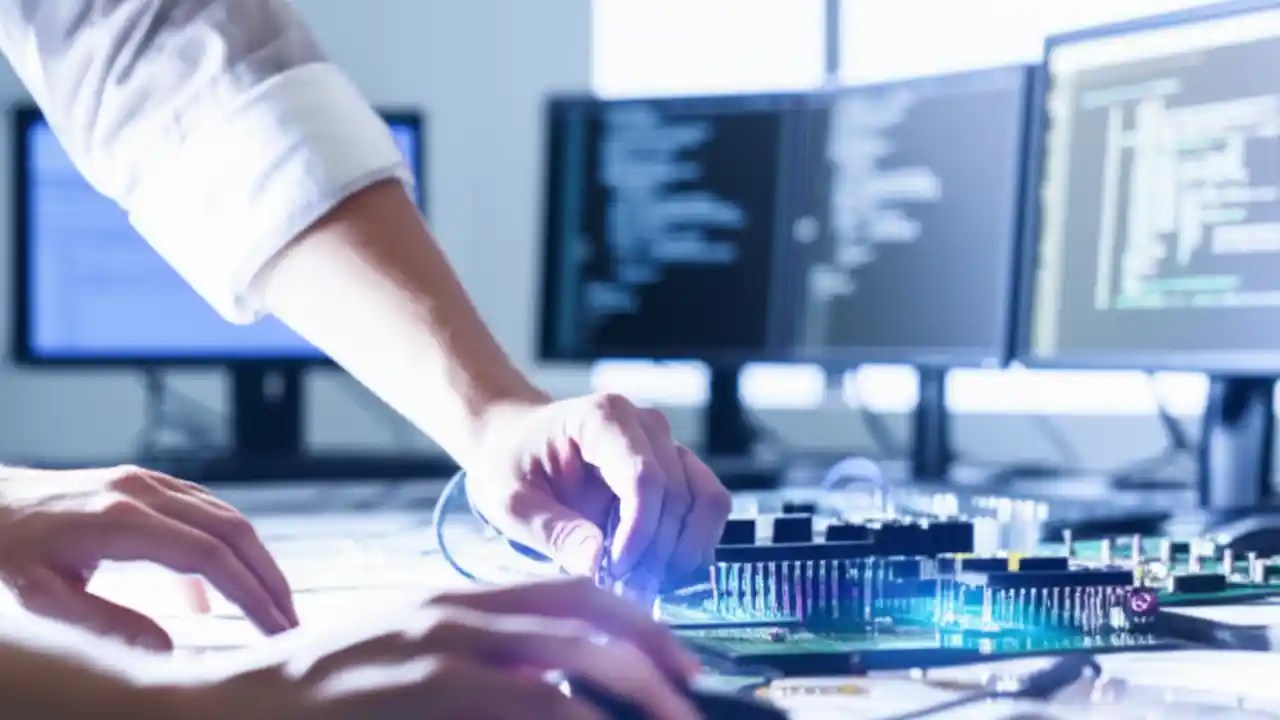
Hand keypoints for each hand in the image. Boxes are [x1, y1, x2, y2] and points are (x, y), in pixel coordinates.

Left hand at [0, 465, 296, 649]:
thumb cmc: (1, 550)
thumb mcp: (39, 597)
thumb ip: (104, 623)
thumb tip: (164, 651)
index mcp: (120, 518)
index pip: (209, 555)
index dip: (249, 592)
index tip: (275, 627)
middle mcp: (141, 490)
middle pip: (231, 529)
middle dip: (267, 577)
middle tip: (291, 619)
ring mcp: (145, 481)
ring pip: (224, 515)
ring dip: (254, 559)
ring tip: (272, 602)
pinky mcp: (142, 483)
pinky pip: (202, 510)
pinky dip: (224, 546)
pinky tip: (217, 589)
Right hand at [188, 578, 701, 719]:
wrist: (237, 704)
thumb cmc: (326, 688)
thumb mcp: (412, 653)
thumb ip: (481, 659)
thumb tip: (552, 685)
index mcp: (457, 598)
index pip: (570, 588)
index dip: (635, 618)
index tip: (675, 655)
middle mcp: (456, 611)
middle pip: (584, 615)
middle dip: (652, 652)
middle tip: (691, 691)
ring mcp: (437, 650)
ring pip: (565, 658)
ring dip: (630, 689)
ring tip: (671, 717)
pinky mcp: (419, 689)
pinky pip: (520, 703)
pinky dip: (569, 717)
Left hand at [466, 394, 731, 596]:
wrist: (513, 443)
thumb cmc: (510, 465)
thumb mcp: (512, 502)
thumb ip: (555, 531)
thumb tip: (600, 565)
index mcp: (603, 419)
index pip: (644, 477)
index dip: (640, 532)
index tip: (615, 573)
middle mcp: (647, 426)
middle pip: (679, 496)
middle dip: (657, 552)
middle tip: (624, 591)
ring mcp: (669, 447)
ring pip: (707, 502)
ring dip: (684, 552)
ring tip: (644, 584)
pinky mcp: (679, 472)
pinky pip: (708, 508)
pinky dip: (693, 545)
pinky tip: (659, 571)